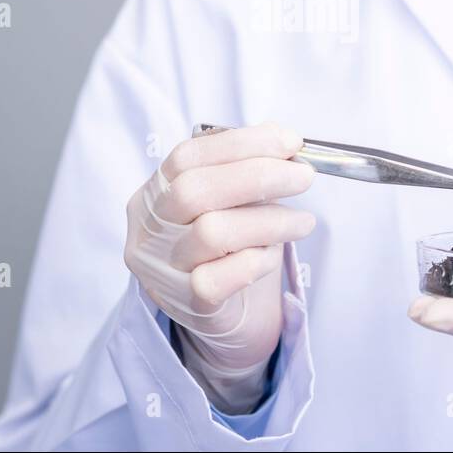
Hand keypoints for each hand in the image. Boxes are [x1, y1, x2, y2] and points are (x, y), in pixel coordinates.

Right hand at [124, 121, 315, 410]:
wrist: (227, 313)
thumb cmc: (230, 247)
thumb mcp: (233, 202)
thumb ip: (247, 167)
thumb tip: (282, 138)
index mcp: (153, 195)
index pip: (187, 156)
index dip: (240, 143)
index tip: (289, 142)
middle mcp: (148, 231)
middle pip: (193, 190)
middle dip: (257, 176)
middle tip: (303, 176)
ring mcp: (163, 270)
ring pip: (211, 232)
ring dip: (268, 220)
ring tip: (302, 222)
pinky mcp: (187, 304)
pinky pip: (219, 279)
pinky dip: (254, 262)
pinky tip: (272, 256)